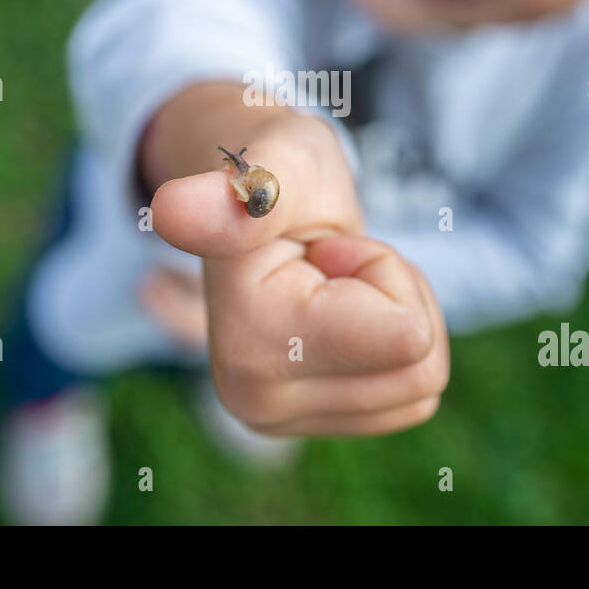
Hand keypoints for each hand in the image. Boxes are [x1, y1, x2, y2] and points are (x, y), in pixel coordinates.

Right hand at [150, 114, 449, 435]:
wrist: (253, 199)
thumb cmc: (280, 170)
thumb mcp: (281, 163)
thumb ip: (247, 192)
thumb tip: (168, 210)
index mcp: (249, 346)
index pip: (408, 335)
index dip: (383, 269)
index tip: (327, 246)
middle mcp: (254, 403)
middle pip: (419, 371)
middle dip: (396, 297)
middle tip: (332, 262)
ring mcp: (278, 421)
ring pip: (420, 388)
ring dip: (399, 320)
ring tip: (336, 283)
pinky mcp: (305, 425)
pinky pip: (410, 399)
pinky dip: (394, 349)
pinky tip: (343, 313)